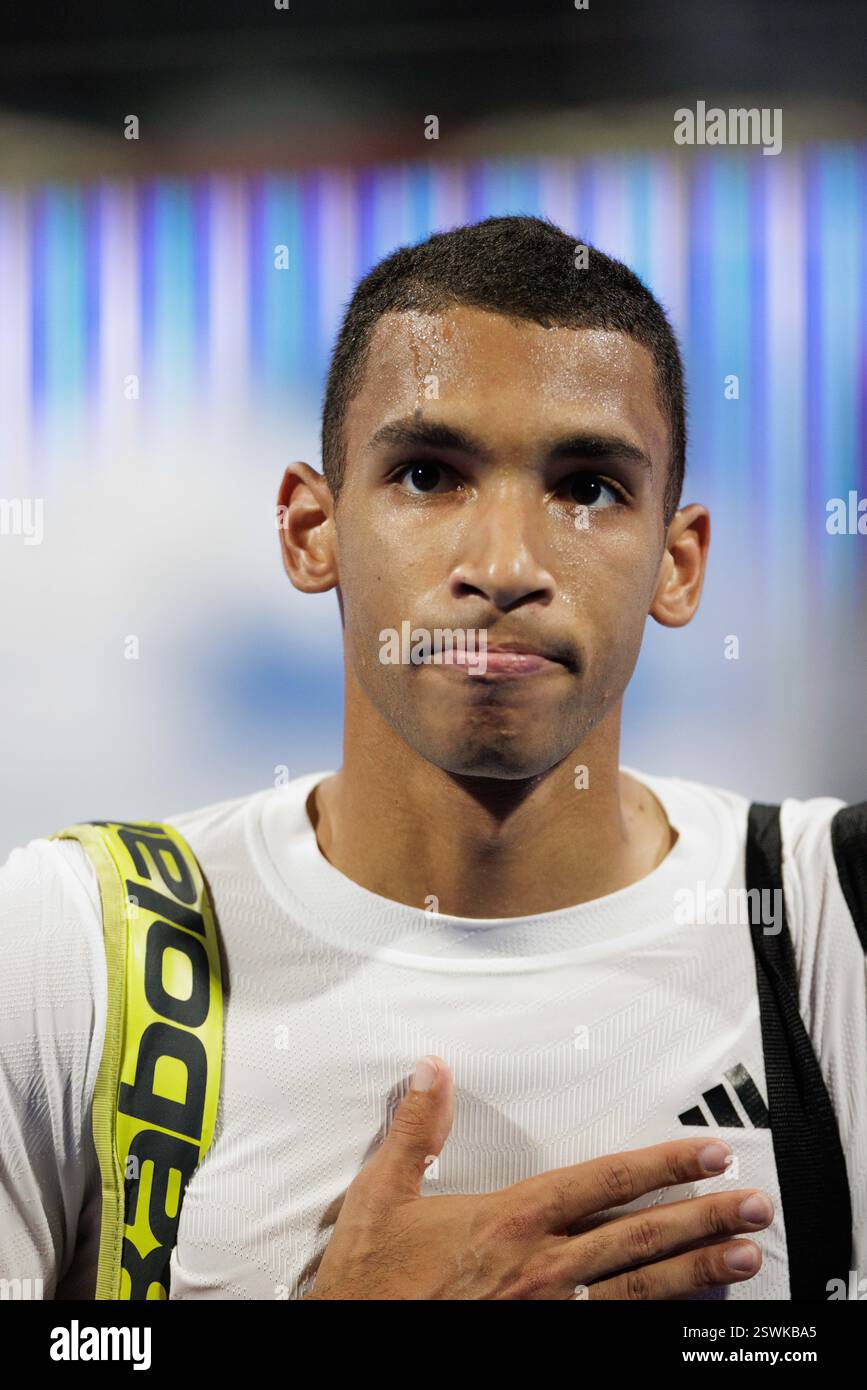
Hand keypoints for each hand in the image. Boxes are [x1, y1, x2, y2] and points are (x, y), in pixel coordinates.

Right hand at [305, 1056, 772, 1299]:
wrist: (356, 1344)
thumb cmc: (373, 1286)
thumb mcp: (381, 1198)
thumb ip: (414, 1131)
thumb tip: (431, 1072)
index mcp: (511, 1221)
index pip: (604, 1182)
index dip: (663, 1165)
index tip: (706, 1154)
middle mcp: (542, 1268)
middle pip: (640, 1236)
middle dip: (703, 1217)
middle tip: (752, 1204)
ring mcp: (550, 1316)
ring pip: (640, 1289)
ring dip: (697, 1272)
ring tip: (744, 1257)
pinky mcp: (544, 1347)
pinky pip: (616, 1333)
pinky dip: (659, 1321)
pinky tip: (691, 1316)